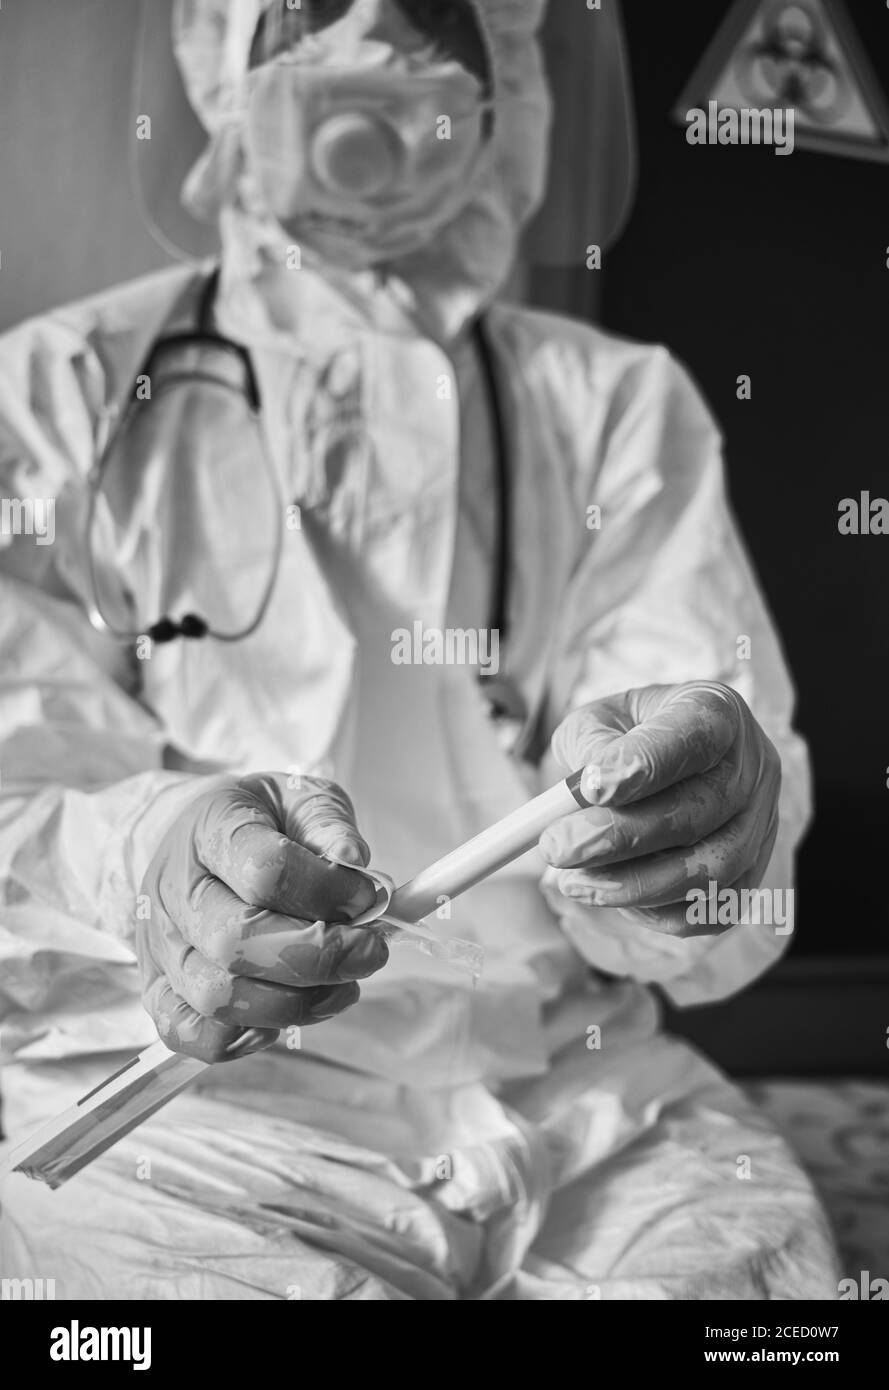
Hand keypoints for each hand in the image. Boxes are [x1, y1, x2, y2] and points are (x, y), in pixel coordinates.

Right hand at [137, 772, 387, 1060]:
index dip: (329, 891)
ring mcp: (160, 945)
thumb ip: (329, 826)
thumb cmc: (260, 823)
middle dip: (319, 957)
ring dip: (295, 1003)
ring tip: (341, 985)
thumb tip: (354, 865)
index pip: (266, 871)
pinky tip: (286, 1009)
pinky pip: (190, 1034)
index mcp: (210, 830)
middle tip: (370, 951)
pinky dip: (247, 1037)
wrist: (198, 840)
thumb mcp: (300, 800)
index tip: (369, 898)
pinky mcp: (157, 990)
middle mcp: (174, 890)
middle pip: (237, 943)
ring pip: (218, 998)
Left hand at [540, 683, 780, 937]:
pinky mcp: (750, 877)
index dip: (644, 764)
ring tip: (571, 881)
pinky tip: (612, 895)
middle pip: (698, 812)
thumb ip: (589, 742)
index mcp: (716, 712)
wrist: (670, 764)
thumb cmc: (629, 737)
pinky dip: (654, 912)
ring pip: (708, 871)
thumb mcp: (601, 718)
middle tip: (556, 848)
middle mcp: (751, 769)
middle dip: (617, 837)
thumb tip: (588, 790)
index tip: (590, 788)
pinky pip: (709, 911)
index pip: (695, 736)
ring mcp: (759, 827)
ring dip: (630, 884)